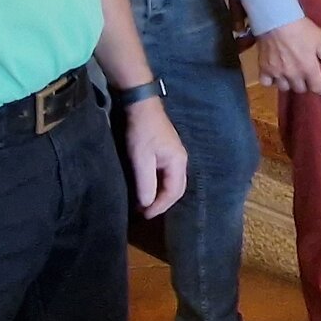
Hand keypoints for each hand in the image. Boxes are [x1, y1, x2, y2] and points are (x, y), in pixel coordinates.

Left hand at [120, 97, 187, 218]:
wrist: (140, 105)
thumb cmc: (142, 132)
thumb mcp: (141, 159)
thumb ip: (146, 182)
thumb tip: (147, 203)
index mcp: (178, 163)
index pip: (174, 193)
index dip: (160, 206)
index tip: (144, 215)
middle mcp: (180, 161)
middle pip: (176, 189)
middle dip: (162, 203)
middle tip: (145, 212)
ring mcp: (174, 155)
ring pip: (171, 182)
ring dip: (160, 195)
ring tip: (145, 203)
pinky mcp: (166, 152)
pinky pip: (166, 175)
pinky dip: (158, 185)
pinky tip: (147, 187)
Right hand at [255, 16, 320, 93]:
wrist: (276, 20)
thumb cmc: (300, 29)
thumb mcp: (319, 38)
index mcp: (309, 69)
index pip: (318, 88)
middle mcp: (294, 75)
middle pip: (300, 89)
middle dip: (304, 84)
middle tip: (305, 75)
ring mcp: (277, 73)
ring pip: (284, 87)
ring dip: (288, 83)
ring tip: (290, 75)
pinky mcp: (264, 69)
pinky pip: (266, 83)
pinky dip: (270, 81)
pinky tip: (274, 74)